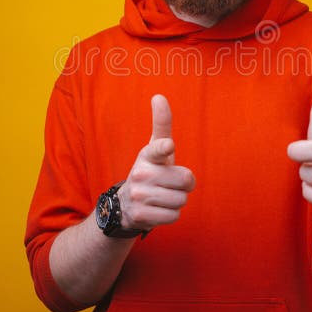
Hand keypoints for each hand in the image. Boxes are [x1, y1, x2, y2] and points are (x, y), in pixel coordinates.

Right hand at [118, 94, 195, 229]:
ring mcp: (140, 195)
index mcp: (148, 155)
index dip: (165, 148)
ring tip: (162, 197)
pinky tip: (157, 209)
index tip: (169, 146)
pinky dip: (170, 215)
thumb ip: (162, 124)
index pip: (159, 149)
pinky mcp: (141, 215)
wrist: (125, 205)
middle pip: (186, 181)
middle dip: (183, 186)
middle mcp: (141, 173)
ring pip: (181, 200)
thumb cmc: (150, 171)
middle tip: (168, 184)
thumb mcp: (154, 149)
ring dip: (177, 201)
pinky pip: (174, 216)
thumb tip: (158, 96)